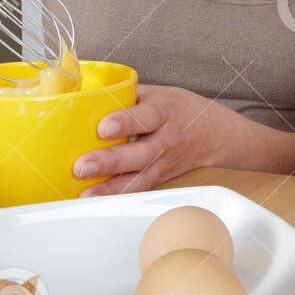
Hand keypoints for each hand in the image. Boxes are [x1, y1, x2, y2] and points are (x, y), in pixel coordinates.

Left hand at [74, 84, 251, 195]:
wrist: (213, 134)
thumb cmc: (178, 109)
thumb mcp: (156, 94)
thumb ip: (124, 95)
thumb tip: (83, 93)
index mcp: (164, 112)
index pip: (145, 117)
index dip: (124, 123)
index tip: (103, 128)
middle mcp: (166, 140)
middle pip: (139, 154)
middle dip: (109, 161)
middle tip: (81, 166)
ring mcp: (163, 164)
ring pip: (138, 179)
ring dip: (110, 188)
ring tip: (85, 193)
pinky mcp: (159, 179)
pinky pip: (138, 190)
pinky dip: (117, 197)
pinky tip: (96, 201)